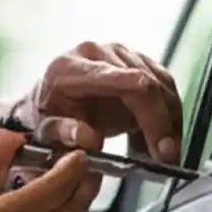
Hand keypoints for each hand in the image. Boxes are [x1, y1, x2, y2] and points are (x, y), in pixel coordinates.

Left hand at [14, 41, 182, 160]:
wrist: (43, 100)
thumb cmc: (43, 116)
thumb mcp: (43, 131)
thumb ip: (62, 133)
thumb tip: (89, 139)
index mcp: (72, 67)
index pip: (129, 81)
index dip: (152, 115)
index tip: (161, 148)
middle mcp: (98, 53)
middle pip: (150, 84)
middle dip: (163, 125)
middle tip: (167, 158)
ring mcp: (118, 53)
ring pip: (162, 85)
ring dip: (169, 122)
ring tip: (163, 154)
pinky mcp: (133, 60)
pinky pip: (162, 86)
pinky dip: (166, 115)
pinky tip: (157, 140)